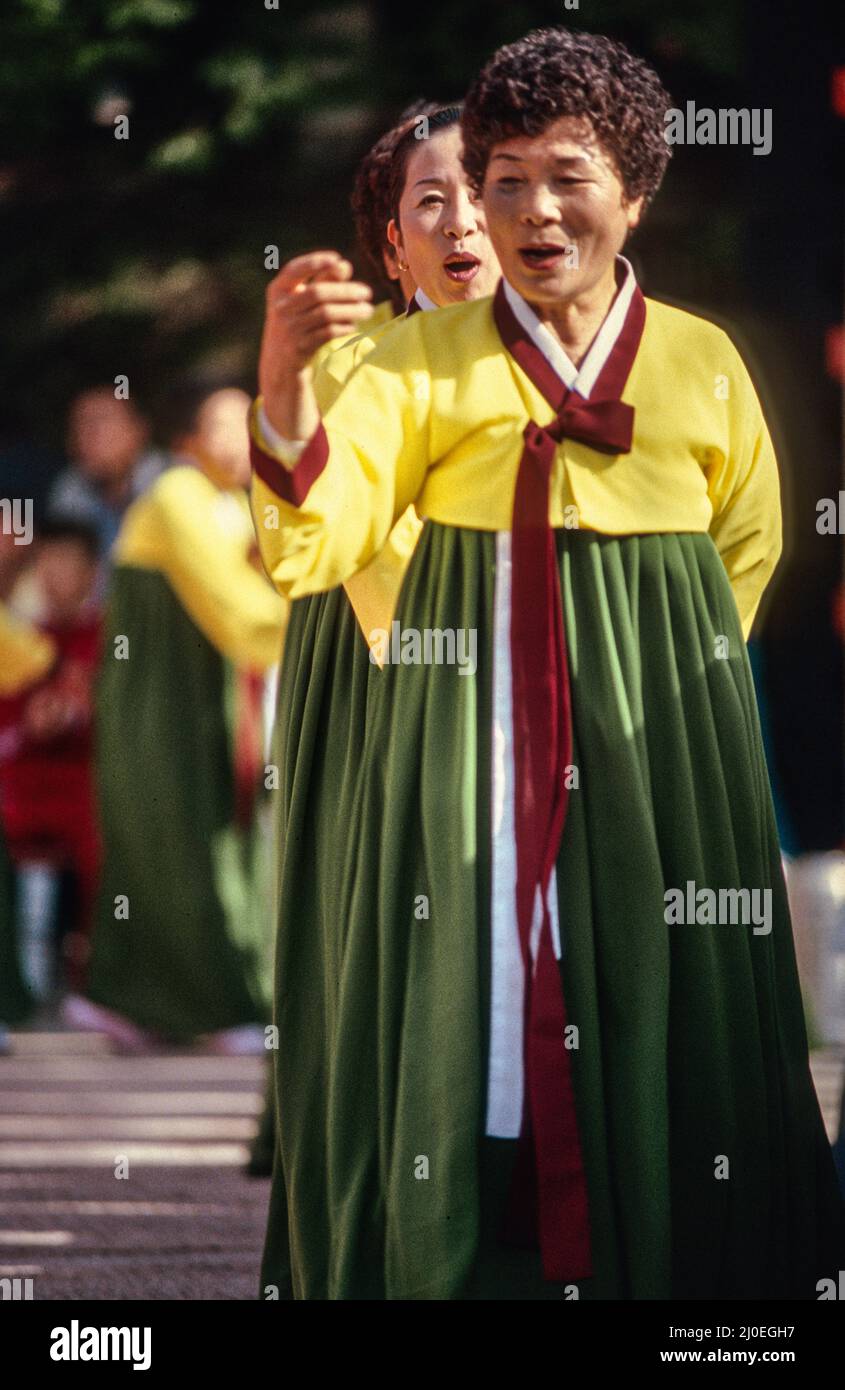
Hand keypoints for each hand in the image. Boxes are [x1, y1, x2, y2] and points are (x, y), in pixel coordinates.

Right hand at [259, 252, 372, 438]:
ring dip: (351, 310)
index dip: (316, 262)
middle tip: (367, 292)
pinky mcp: (299, 348)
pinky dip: (343, 328)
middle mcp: (280, 308)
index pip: (295, 269)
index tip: (338, 260)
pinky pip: (327, 333)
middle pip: (318, 293)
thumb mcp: (302, 302)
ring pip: (326, 314)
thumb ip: (322, 282)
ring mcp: (289, 329)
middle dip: (346, 291)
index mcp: (277, 290)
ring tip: (368, 310)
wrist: (279, 365)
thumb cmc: (295, 325)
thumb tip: (344, 265)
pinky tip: (353, 325)